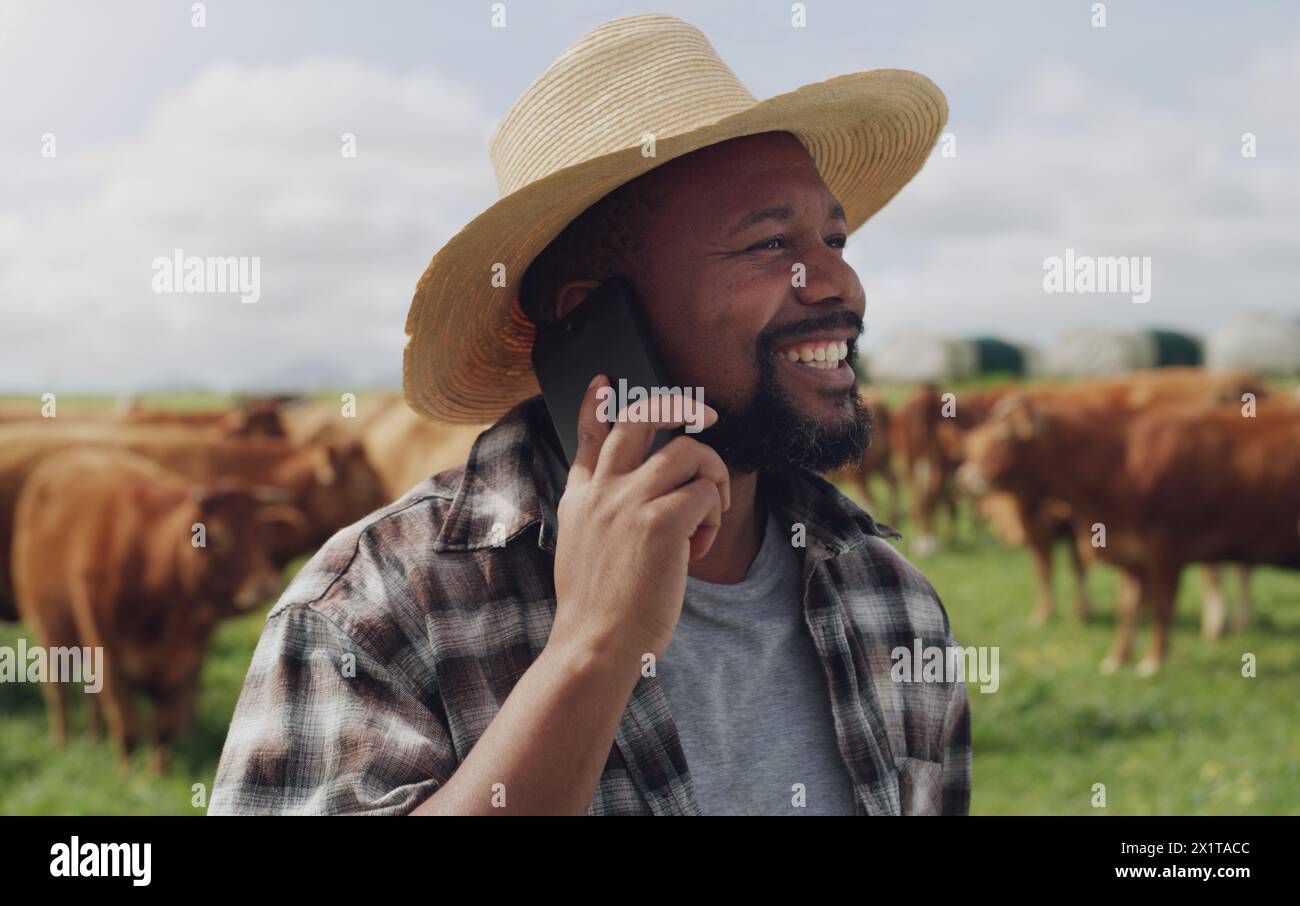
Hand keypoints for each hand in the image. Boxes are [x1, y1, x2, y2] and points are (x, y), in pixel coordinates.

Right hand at [549, 375, 729, 665]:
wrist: (594, 645)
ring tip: (708, 517)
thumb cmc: (596, 610)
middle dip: (679, 404)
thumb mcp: (580, 549)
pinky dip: (715, 516)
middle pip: (640, 416)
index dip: (597, 403)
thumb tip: (626, 503)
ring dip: (713, 478)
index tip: (604, 381)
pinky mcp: (660, 522)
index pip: (588, 434)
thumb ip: (597, 517)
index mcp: (581, 497)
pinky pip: (705, 493)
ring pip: (688, 450)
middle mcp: (602, 490)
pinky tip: (701, 548)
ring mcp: (629, 502)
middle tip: (708, 416)